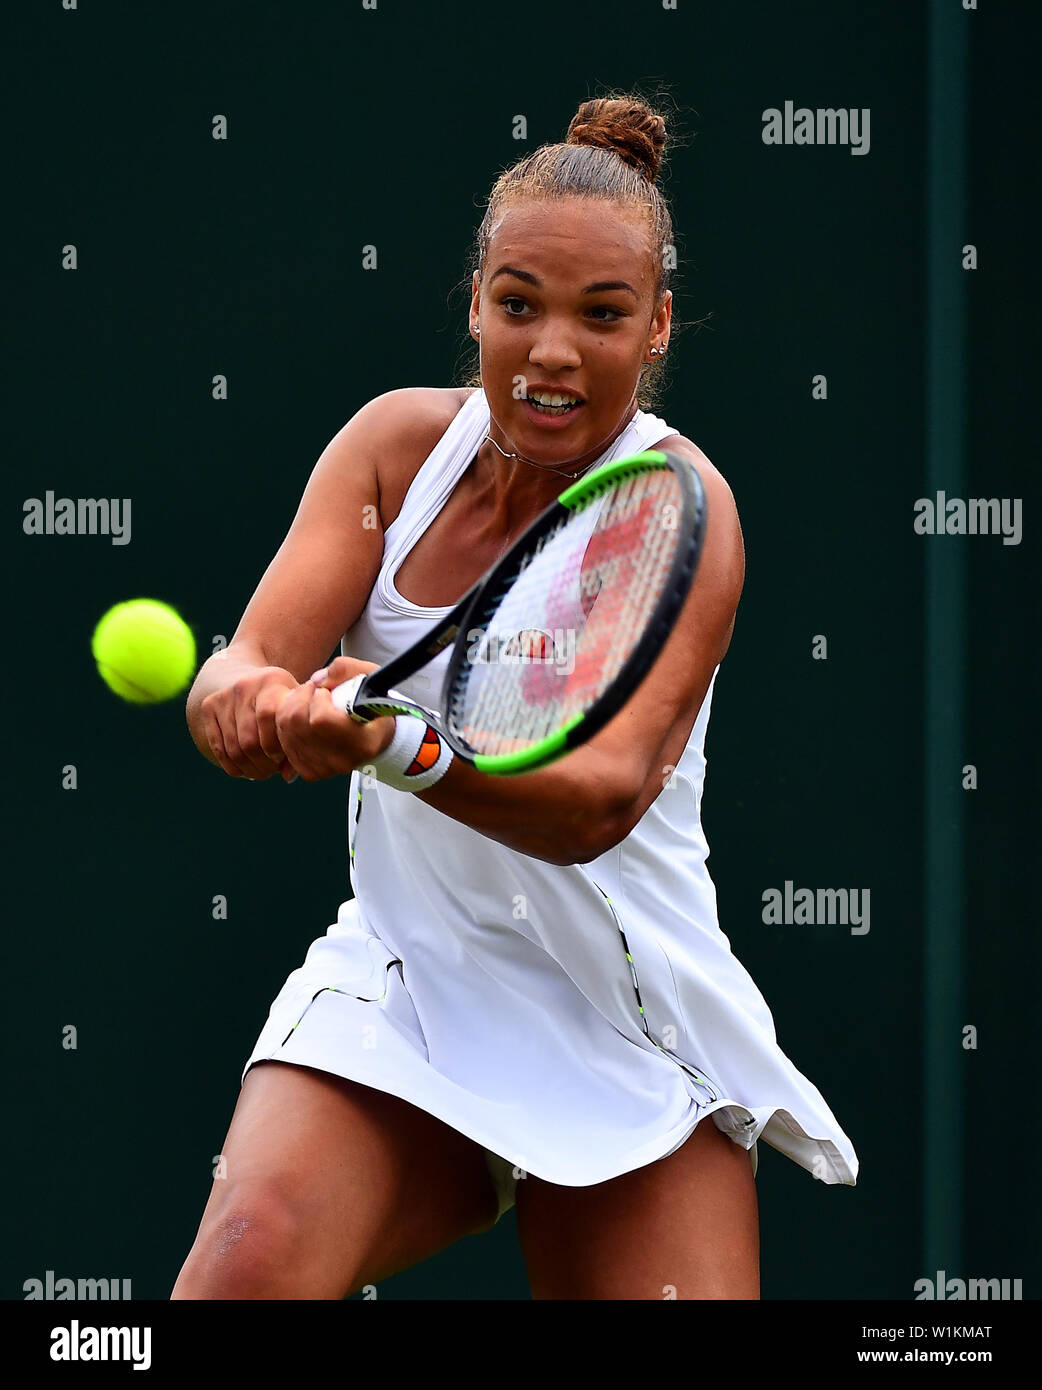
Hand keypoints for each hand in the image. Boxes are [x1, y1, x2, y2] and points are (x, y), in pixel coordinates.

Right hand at [199, 665, 300, 780]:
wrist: (247, 678)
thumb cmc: (281, 701)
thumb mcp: (294, 710)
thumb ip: (297, 739)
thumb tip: (288, 776)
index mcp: (272, 681)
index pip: (269, 718)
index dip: (276, 745)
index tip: (283, 758)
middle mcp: (245, 686)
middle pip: (249, 739)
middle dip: (263, 763)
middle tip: (273, 770)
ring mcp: (224, 696)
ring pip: (233, 748)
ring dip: (249, 768)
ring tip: (262, 772)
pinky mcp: (208, 706)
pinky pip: (217, 747)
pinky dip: (232, 766)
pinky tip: (245, 770)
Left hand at [275, 656, 394, 782]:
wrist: (376, 735)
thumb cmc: (373, 703)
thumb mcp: (369, 677)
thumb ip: (345, 669)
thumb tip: (316, 681)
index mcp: (363, 742)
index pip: (322, 719)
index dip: (318, 699)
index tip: (326, 691)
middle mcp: (343, 761)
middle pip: (298, 724)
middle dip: (299, 698)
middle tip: (312, 691)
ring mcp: (325, 769)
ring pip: (286, 732)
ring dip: (290, 708)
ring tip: (306, 701)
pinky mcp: (310, 772)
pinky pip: (284, 744)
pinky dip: (286, 725)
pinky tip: (301, 718)